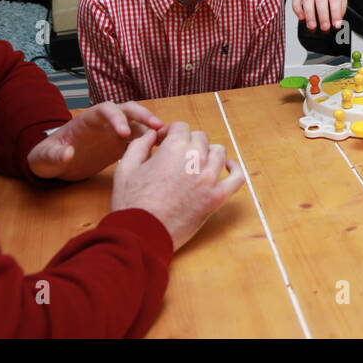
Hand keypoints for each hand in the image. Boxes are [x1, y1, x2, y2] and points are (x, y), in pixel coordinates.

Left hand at [28, 101, 165, 180]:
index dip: (117, 118)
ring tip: (166, 138)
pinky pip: (140, 140)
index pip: (106, 109)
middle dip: (144, 115)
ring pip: (138, 124)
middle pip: (128, 110)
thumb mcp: (44, 158)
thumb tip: (68, 153)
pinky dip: (152, 142)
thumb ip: (53, 155)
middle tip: (158, 127)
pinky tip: (162, 150)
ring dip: (152, 128)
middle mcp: (105, 122)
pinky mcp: (121, 145)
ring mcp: (115, 133)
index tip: (124, 133)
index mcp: (88, 119)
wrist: (55, 165)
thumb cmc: (47, 157)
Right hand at [111, 122, 245, 250]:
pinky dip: (235, 169)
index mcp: (174, 147)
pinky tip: (226, 168)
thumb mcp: (126, 167)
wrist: (141, 235)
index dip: (170, 133)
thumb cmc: (131, 202)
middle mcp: (196, 158)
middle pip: (200, 138)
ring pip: (218, 152)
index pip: (181, 127)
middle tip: (175, 156)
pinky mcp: (217, 197)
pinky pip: (237, 177)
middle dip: (187, 142)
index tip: (162, 143)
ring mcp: (210, 178)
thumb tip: (151, 134)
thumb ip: (139, 144)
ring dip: (207, 153)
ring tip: (195, 163)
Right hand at [291, 0, 346, 31]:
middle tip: (324, 28)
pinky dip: (297, 8)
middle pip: (320, 0)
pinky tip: (301, 16)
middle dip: (322, 16)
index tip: (336, 24)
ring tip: (312, 26)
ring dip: (309, 15)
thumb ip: (341, 1)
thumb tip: (338, 17)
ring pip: (307, 0)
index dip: (335, 13)